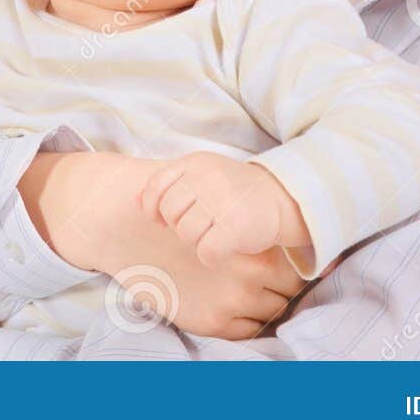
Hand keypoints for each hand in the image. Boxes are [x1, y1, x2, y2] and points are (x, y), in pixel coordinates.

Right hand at [38, 152, 307, 340]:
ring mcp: (232, 301)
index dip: (290, 266)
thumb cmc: (177, 215)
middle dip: (279, 286)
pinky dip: (247, 322)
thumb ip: (251, 228)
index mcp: (255, 243)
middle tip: (264, 279)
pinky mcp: (212, 322)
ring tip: (246, 290)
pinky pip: (249, 332)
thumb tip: (295, 243)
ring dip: (264, 303)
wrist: (130, 230)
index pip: (297, 268)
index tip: (280, 264)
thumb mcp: (219, 210)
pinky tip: (232, 304)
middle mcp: (250, 274)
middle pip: (289, 292)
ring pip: (271, 311)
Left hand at [139, 151, 301, 266]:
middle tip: (200, 225)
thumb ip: (169, 185)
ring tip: (214, 233)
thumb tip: (135, 202)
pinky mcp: (235, 227)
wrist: (283, 198)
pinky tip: (223, 248)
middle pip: (170, 212)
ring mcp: (222, 201)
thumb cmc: (235, 191)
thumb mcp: (202, 176)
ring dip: (197, 240)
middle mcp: (207, 178)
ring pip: (186, 233)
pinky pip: (206, 251)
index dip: (153, 208)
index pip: (155, 187)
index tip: (163, 219)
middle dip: (179, 225)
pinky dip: (212, 255)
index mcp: (195, 164)